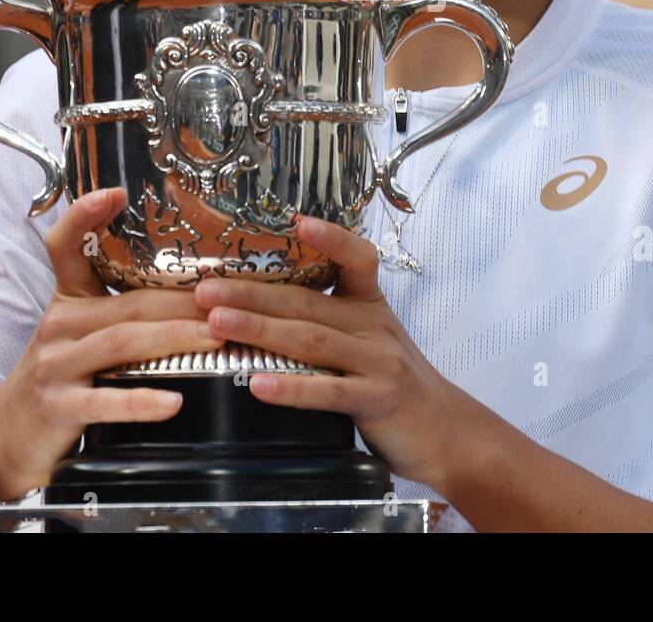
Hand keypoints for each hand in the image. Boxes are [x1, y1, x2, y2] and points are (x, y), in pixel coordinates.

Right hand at [0, 187, 222, 497]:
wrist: (8, 438)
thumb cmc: (61, 376)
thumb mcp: (81, 331)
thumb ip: (121, 306)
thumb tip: (194, 287)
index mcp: (68, 300)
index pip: (65, 247)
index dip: (85, 216)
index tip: (117, 193)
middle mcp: (59, 325)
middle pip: (128, 303)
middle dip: (183, 302)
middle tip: (228, 300)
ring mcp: (56, 366)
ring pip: (122, 341)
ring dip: (175, 338)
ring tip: (216, 337)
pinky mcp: (60, 407)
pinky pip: (105, 400)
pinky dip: (141, 401)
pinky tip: (173, 401)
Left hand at [195, 215, 471, 490]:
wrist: (447, 432)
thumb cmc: (397, 385)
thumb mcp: (371, 340)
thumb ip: (330, 322)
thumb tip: (265, 308)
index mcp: (370, 307)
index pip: (356, 258)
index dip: (330, 237)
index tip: (297, 220)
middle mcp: (374, 328)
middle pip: (308, 302)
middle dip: (252, 294)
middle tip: (205, 289)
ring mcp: (378, 363)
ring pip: (311, 340)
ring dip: (259, 330)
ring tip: (217, 323)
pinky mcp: (377, 400)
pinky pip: (328, 392)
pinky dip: (291, 387)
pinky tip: (257, 383)